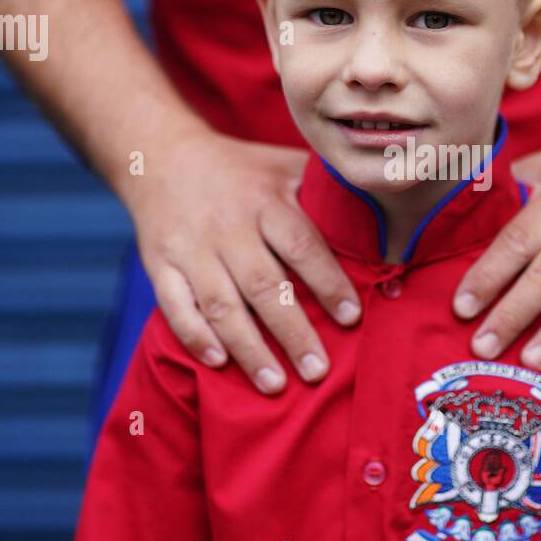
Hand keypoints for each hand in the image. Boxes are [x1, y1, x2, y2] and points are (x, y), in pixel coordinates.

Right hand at [122, 125, 360, 393]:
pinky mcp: (158, 264)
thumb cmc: (239, 170)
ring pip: (220, 304)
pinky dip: (195, 337)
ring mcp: (191, 248)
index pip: (302, 245)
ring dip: (248, 348)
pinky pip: (175, 306)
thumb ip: (323, 190)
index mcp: (265, 201)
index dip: (328, 282)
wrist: (159, 155)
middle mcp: (228, 226)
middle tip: (318, 371)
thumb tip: (382, 214)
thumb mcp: (283, 166)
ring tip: (275, 385)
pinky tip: (219, 363)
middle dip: (293, 332)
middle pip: (264, 285)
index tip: (352, 317)